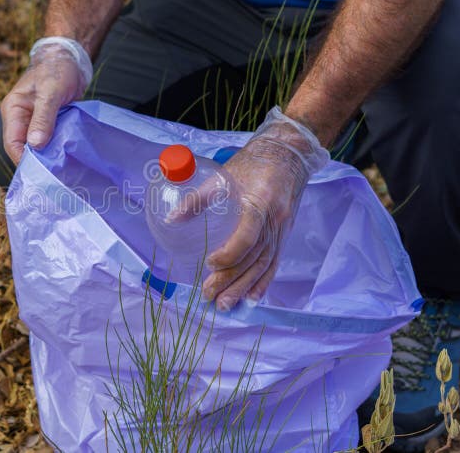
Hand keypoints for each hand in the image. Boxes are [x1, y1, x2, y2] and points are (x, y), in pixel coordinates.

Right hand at [0, 37, 92, 163]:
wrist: (70, 58)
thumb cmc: (57, 70)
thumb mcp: (51, 93)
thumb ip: (43, 118)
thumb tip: (35, 145)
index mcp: (13, 111)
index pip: (12, 143)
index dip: (23, 159)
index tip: (40, 173)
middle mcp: (20, 119)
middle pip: (23, 148)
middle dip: (36, 161)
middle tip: (53, 175)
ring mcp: (34, 122)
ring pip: (36, 147)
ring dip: (47, 157)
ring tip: (61, 170)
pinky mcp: (48, 124)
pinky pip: (48, 141)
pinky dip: (56, 149)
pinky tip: (66, 159)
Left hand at [202, 107, 328, 310]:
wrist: (288, 154)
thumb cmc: (252, 163)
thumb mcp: (222, 176)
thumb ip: (197, 199)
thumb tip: (171, 220)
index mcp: (260, 202)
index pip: (247, 236)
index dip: (229, 253)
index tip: (209, 262)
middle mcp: (275, 220)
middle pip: (254, 257)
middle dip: (231, 280)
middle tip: (209, 296)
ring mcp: (283, 229)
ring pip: (264, 265)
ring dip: (244, 287)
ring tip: (225, 305)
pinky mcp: (285, 235)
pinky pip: (275, 263)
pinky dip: (263, 282)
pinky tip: (251, 298)